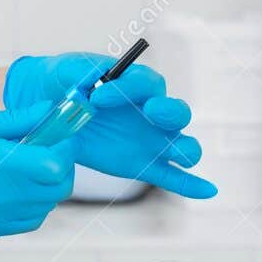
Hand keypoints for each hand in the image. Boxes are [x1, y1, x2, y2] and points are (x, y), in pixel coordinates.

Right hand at [0, 102, 75, 249]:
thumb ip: (11, 121)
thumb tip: (48, 110)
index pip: (56, 164)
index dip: (64, 144)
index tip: (56, 128)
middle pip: (58, 186)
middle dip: (60, 161)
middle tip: (43, 142)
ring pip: (45, 206)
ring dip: (46, 183)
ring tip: (22, 161)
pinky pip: (25, 220)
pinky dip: (31, 202)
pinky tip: (9, 183)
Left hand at [4, 52, 216, 199]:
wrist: (52, 106)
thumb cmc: (66, 81)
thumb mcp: (69, 70)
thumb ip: (82, 71)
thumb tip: (94, 79)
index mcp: (136, 83)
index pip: (145, 83)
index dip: (127, 88)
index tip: (97, 96)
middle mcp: (151, 111)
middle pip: (177, 111)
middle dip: (171, 112)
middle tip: (151, 110)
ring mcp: (151, 140)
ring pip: (182, 144)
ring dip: (186, 149)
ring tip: (179, 154)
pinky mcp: (144, 164)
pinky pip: (173, 176)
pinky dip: (191, 184)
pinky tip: (209, 191)